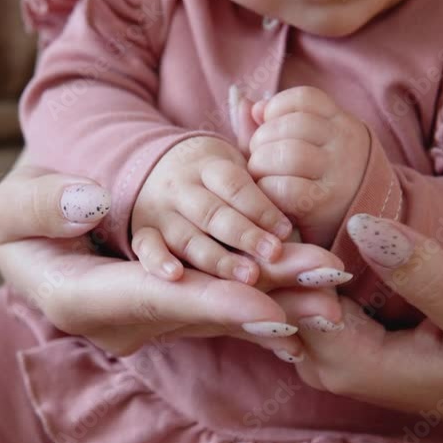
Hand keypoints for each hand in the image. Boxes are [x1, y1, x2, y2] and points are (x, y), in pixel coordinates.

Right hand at [0, 154, 345, 358]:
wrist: (30, 240)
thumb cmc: (18, 222)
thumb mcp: (12, 207)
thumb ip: (44, 205)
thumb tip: (92, 201)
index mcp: (85, 299)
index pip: (157, 300)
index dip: (211, 303)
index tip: (265, 304)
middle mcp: (127, 322)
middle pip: (205, 312)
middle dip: (269, 305)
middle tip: (331, 297)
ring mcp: (152, 319)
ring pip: (223, 310)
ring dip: (281, 301)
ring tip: (336, 292)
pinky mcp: (172, 307)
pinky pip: (223, 304)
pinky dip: (268, 297)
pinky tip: (312, 297)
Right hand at [132, 136, 293, 284]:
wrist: (158, 165)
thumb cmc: (214, 179)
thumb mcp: (236, 171)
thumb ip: (260, 194)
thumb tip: (299, 227)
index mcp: (210, 166)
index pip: (236, 186)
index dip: (261, 209)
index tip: (285, 232)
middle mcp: (182, 187)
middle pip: (214, 212)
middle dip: (245, 235)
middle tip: (273, 256)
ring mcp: (159, 210)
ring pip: (187, 235)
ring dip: (217, 258)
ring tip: (248, 277)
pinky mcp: (143, 230)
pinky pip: (145, 246)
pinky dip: (157, 261)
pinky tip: (175, 276)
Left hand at [248, 86, 370, 247]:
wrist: (358, 231)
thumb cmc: (320, 183)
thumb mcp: (309, 147)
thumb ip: (274, 124)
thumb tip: (244, 102)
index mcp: (343, 123)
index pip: (304, 98)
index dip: (275, 108)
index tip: (264, 126)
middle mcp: (346, 144)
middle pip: (290, 125)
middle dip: (261, 141)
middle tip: (257, 160)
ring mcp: (339, 173)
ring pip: (286, 153)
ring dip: (260, 166)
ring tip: (260, 178)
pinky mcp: (326, 204)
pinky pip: (284, 188)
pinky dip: (266, 191)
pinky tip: (267, 198)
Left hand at [277, 213, 442, 436]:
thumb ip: (427, 276)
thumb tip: (361, 223)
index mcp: (350, 365)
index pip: (283, 301)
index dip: (280, 249)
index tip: (284, 201)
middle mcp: (326, 365)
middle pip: (271, 298)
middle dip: (268, 244)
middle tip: (266, 184)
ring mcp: (328, 352)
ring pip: (279, 293)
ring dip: (278, 247)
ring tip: (280, 192)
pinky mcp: (338, 334)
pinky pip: (298, 291)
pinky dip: (294, 256)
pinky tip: (300, 215)